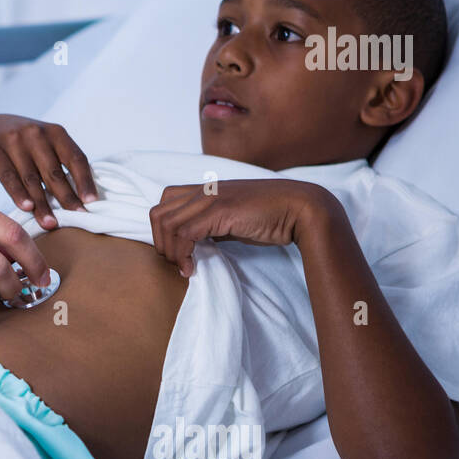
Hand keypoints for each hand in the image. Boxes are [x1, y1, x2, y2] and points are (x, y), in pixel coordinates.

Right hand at [0, 115, 97, 229]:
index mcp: (55, 133)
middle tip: (77, 219)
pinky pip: (8, 176)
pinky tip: (26, 208)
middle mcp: (35, 133)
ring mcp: (13, 140)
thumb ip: (61, 165)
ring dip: (42, 203)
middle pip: (54, 172)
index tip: (92, 203)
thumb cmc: (24, 146)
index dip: (85, 181)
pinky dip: (18, 193)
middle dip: (67, 198)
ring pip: (31, 178)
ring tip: (51, 224)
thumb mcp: (45, 146)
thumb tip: (84, 201)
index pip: (76, 158)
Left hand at [148, 178, 337, 276]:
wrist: (301, 209)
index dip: (163, 231)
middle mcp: (204, 190)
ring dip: (171, 251)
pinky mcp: (220, 211)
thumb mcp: (233, 221)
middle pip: (158, 213)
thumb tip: (196, 245)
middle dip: (160, 242)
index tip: (177, 253)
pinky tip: (192, 268)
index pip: (165, 203)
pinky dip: (183, 255)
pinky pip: (185, 234)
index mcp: (206, 190)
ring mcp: (211, 198)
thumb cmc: (271, 217)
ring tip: (185, 267)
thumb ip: (212, 227)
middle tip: (176, 262)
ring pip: (167, 224)